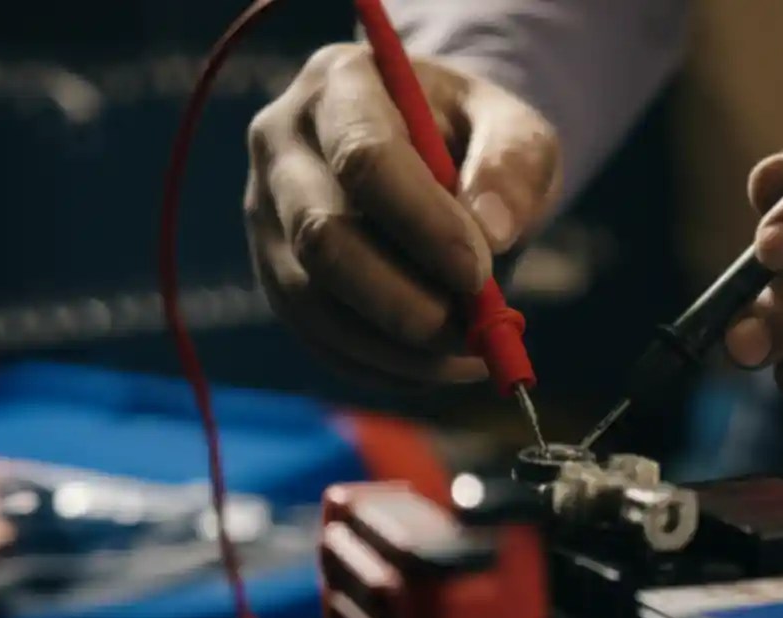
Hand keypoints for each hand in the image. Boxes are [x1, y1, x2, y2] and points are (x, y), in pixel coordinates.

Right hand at [245, 44, 560, 388]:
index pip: (365, 159)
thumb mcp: (515, 128)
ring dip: (392, 347)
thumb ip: (514, 165)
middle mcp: (282, 144)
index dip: (422, 226)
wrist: (431, 150)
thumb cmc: (473, 137)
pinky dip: (375, 365)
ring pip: (307, 299)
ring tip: (467, 358)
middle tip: (474, 333)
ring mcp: (267, 212)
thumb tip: (492, 233)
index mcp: (340, 83)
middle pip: (321, 237)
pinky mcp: (272, 270)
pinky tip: (433, 368)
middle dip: (402, 301)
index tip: (479, 273)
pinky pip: (311, 335)